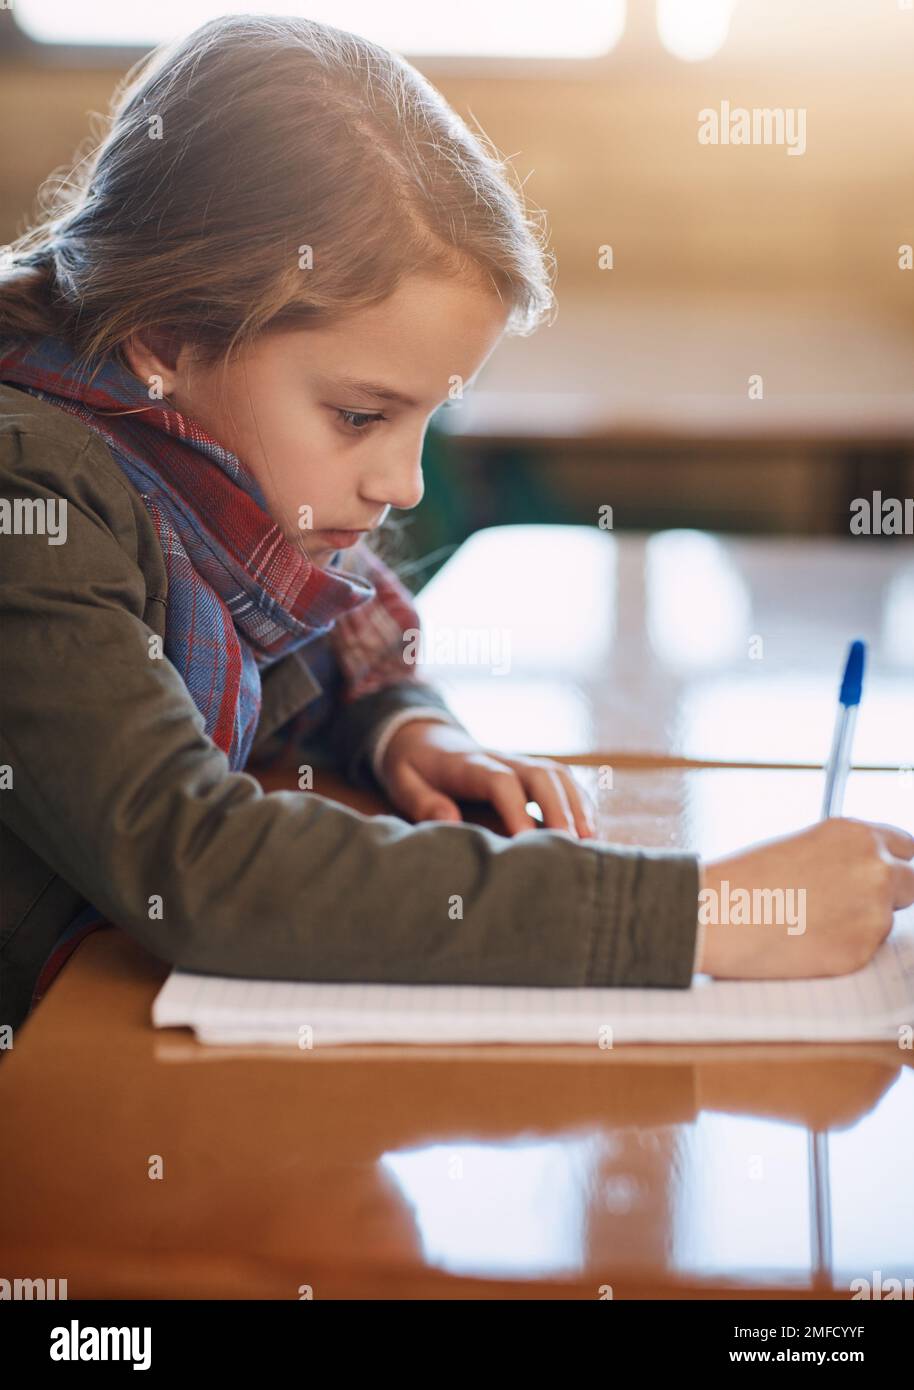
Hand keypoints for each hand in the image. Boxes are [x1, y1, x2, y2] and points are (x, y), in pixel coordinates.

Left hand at [377, 719, 597, 837]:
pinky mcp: (526, 769)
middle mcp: (499, 757)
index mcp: (467, 763)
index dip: (516, 809)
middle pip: (540, 774)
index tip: (526, 841)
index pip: (500, 781)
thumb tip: (450, 822)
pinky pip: (561, 779)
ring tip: (589, 842)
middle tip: (570, 847)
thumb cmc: (412, 766)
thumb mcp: (402, 781)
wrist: (421, 735)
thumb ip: (423, 802)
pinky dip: (579, 801)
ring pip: (557, 774)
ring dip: (577, 805)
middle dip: (559, 809)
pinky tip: (590, 830)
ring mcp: (517, 760)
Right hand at [697, 817, 913, 978]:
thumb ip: (843, 857)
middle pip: (910, 885)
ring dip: (860, 926)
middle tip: (849, 906)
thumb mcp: (802, 847)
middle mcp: (874, 867)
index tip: (888, 875)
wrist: (718, 915)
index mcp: (857, 834)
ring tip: (808, 924)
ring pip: (885, 922)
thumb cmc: (746, 881)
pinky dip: (841, 951)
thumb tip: (861, 876)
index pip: (907, 848)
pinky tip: (805, 942)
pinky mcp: (862, 950)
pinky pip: (864, 952)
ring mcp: (873, 911)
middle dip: (888, 896)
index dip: (895, 864)